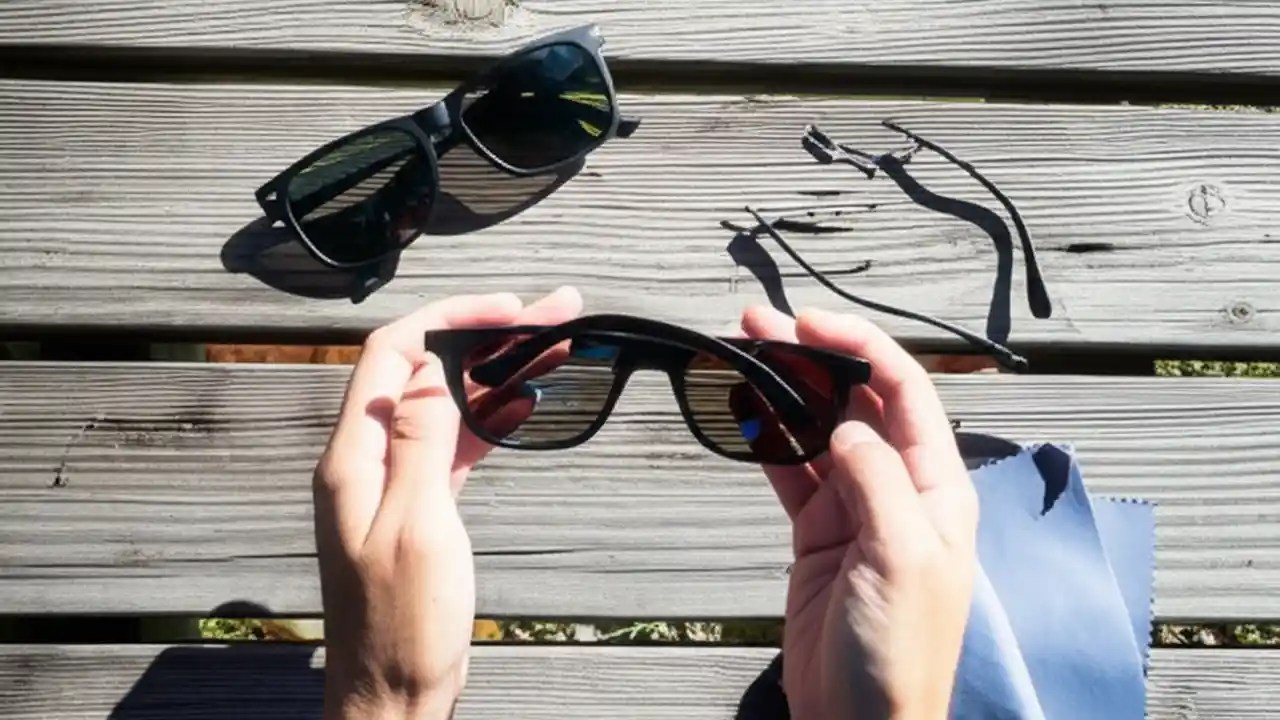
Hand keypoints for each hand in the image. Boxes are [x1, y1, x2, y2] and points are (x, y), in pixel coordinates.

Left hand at [314, 287, 582, 719]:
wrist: (393, 698)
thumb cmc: (402, 629)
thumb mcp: (417, 527)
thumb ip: (421, 441)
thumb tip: (432, 367)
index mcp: (355, 458)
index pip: (394, 356)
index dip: (451, 319)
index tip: (509, 309)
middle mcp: (369, 461)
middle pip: (428, 373)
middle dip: (487, 336)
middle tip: (553, 315)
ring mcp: (394, 483)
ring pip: (448, 405)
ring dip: (498, 372)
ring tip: (556, 344)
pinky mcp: (420, 507)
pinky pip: (456, 444)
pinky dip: (491, 418)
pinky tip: (527, 402)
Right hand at [742, 306, 977, 719]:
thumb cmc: (901, 656)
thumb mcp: (902, 558)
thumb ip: (877, 480)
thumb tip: (850, 423)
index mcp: (938, 489)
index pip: (904, 392)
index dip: (859, 346)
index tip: (810, 323)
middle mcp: (898, 489)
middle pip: (854, 402)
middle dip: (811, 358)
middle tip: (759, 325)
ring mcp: (854, 509)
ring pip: (816, 430)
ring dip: (783, 391)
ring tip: (742, 353)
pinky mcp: (817, 533)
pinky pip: (790, 470)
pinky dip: (767, 438)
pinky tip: (744, 410)